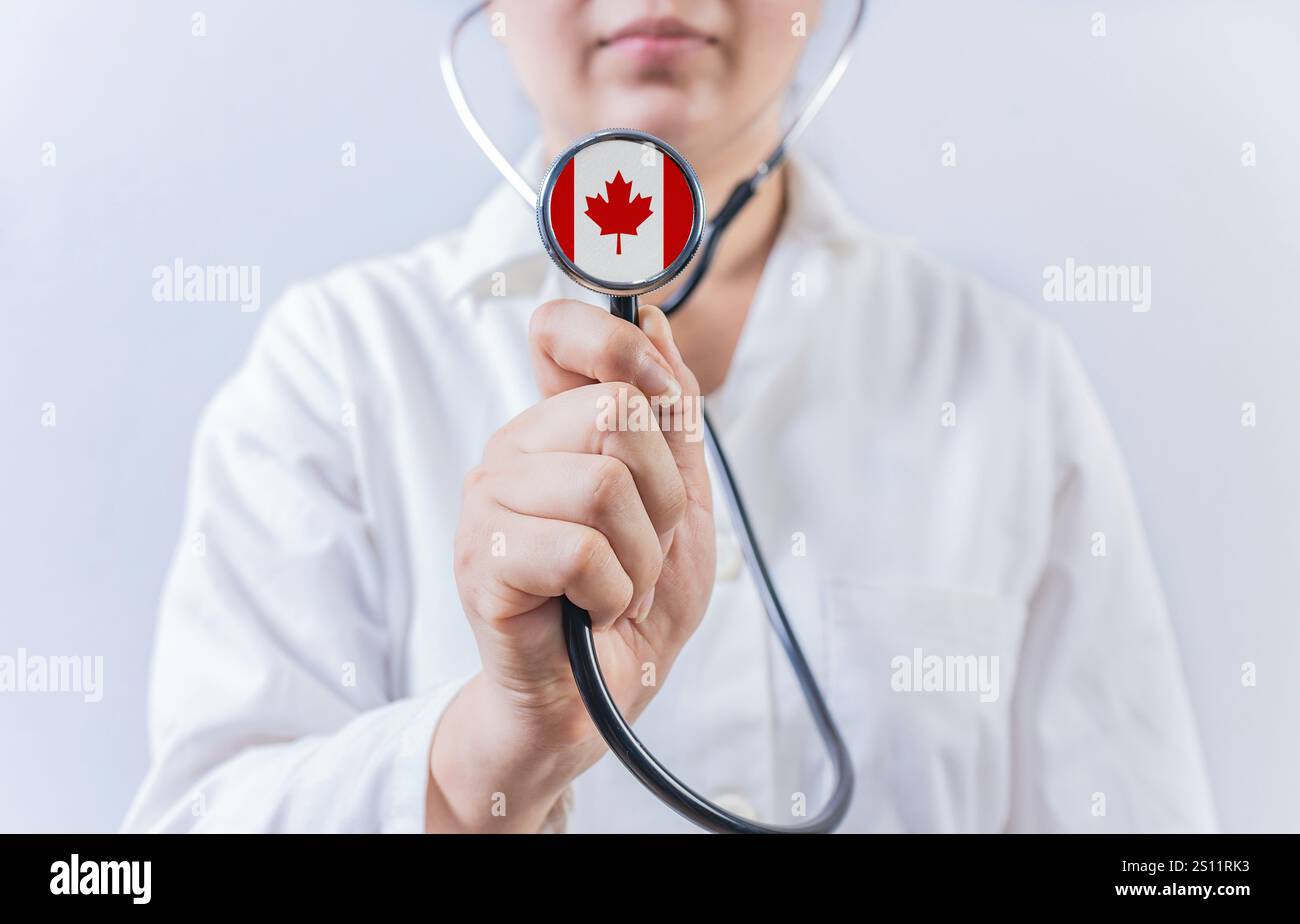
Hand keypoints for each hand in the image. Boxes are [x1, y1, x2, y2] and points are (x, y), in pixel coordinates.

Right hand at [428, 299, 714, 831]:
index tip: (663, 398)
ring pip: (602, 484)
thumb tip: (657, 321)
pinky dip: (611, 591)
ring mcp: (487, 502)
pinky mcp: (479, 562)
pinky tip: (593, 611)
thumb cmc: (631, 604)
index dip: (617, 343)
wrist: (596, 702)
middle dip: (664, 497)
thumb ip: (672, 417)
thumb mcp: (681, 503)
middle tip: (644, 548)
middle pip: (615, 413)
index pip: (557, 329)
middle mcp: (512, 450)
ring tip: (618, 588)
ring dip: (640, 556)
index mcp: (555, 427)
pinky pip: (578, 549)